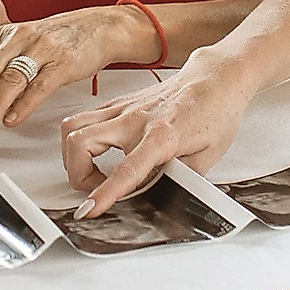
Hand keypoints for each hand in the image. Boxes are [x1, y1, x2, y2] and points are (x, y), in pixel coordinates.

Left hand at [0, 4, 159, 135]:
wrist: (100, 27)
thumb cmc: (62, 40)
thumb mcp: (24, 47)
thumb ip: (3, 69)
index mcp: (3, 35)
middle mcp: (18, 38)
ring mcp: (41, 49)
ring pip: (10, 79)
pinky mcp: (63, 61)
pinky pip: (40, 85)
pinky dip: (24, 104)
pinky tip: (13, 118)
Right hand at [60, 48, 252, 213]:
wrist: (216, 78)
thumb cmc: (216, 113)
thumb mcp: (207, 157)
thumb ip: (179, 180)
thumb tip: (159, 199)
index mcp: (162, 135)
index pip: (126, 169)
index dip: (104, 193)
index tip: (89, 211)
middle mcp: (135, 118)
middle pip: (79, 142)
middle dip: (78, 175)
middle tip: (96, 189)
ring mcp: (123, 108)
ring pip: (72, 126)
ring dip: (73, 156)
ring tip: (93, 173)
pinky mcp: (118, 103)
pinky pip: (84, 119)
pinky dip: (81, 141)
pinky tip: (100, 154)